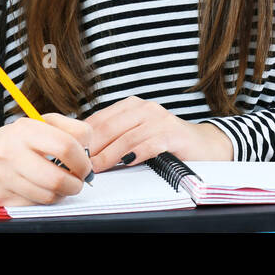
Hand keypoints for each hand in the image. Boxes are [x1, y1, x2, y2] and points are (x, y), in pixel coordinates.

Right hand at [0, 113, 92, 205]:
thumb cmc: (17, 139)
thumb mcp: (41, 123)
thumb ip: (71, 131)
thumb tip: (88, 152)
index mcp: (26, 130)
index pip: (65, 146)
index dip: (82, 160)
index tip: (86, 166)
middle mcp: (10, 153)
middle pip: (56, 178)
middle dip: (76, 183)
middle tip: (79, 181)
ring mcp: (2, 177)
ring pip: (46, 196)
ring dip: (62, 193)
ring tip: (63, 185)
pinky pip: (33, 204)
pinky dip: (44, 199)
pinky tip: (42, 189)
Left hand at [84, 96, 233, 171]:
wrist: (205, 145)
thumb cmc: (167, 142)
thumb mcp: (138, 134)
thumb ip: (115, 137)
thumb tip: (82, 151)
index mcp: (133, 106)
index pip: (100, 118)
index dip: (82, 136)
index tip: (68, 151)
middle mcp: (146, 108)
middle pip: (109, 127)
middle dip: (90, 147)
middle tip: (77, 164)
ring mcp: (160, 120)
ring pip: (126, 137)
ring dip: (107, 155)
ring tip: (94, 169)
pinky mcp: (173, 135)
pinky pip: (148, 144)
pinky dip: (134, 154)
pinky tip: (125, 163)